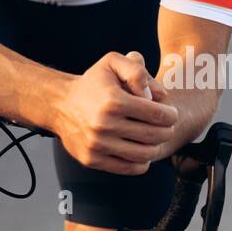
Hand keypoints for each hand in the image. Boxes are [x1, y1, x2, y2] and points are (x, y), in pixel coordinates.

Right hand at [54, 52, 177, 174]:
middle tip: (166, 126)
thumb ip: (137, 70)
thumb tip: (157, 96)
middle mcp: (104, 125)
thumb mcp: (113, 62)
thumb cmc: (93, 83)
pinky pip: (129, 168)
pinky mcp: (92, 160)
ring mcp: (97, 145)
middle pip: (154, 135)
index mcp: (113, 101)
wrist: (60, 104)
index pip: (157, 114)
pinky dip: (142, 162)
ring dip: (156, 147)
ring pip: (144, 154)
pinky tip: (141, 151)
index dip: (171, 115)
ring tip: (154, 138)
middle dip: (167, 131)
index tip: (171, 114)